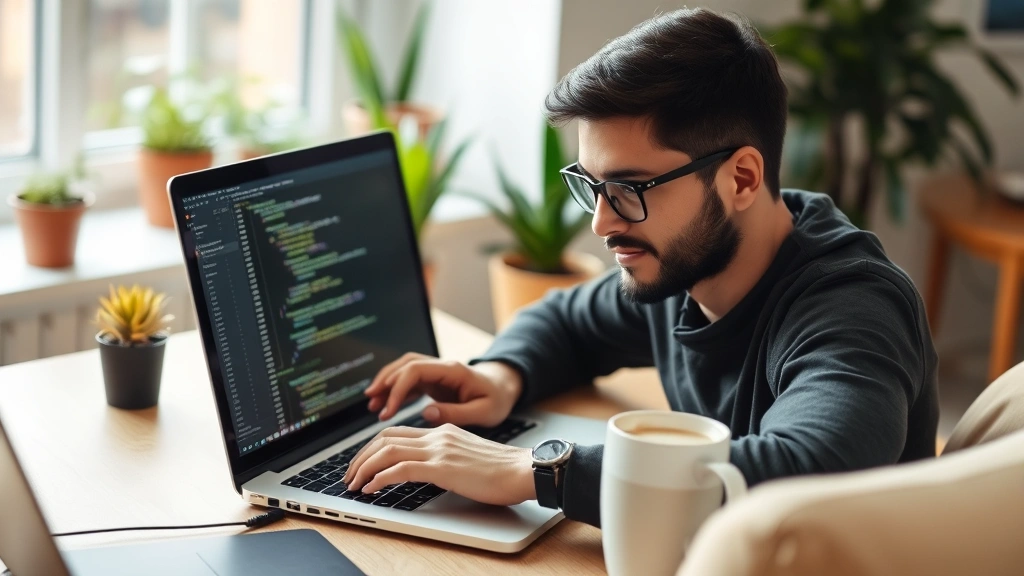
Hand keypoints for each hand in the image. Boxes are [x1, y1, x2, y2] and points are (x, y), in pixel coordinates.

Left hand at [341, 423, 536, 505]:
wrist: (523, 470)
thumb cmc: (503, 471)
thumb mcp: (468, 457)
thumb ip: (448, 457)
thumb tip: (430, 471)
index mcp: (444, 431)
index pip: (398, 432)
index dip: (373, 446)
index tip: (363, 462)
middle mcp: (438, 435)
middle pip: (385, 437)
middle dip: (361, 456)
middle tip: (350, 474)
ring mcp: (439, 450)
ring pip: (387, 451)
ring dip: (364, 468)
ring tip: (353, 484)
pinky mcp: (442, 467)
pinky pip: (400, 469)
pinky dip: (379, 478)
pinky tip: (371, 489)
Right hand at [365, 353, 521, 427]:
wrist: (504, 389)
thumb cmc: (497, 400)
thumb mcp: (484, 412)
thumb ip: (456, 413)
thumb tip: (426, 413)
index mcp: (453, 370)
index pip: (416, 370)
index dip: (398, 388)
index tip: (389, 410)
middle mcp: (441, 367)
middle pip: (405, 366)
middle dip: (385, 383)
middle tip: (372, 403)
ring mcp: (436, 373)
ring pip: (404, 370)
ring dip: (386, 384)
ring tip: (372, 405)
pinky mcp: (434, 381)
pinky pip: (409, 381)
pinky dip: (395, 391)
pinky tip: (385, 406)